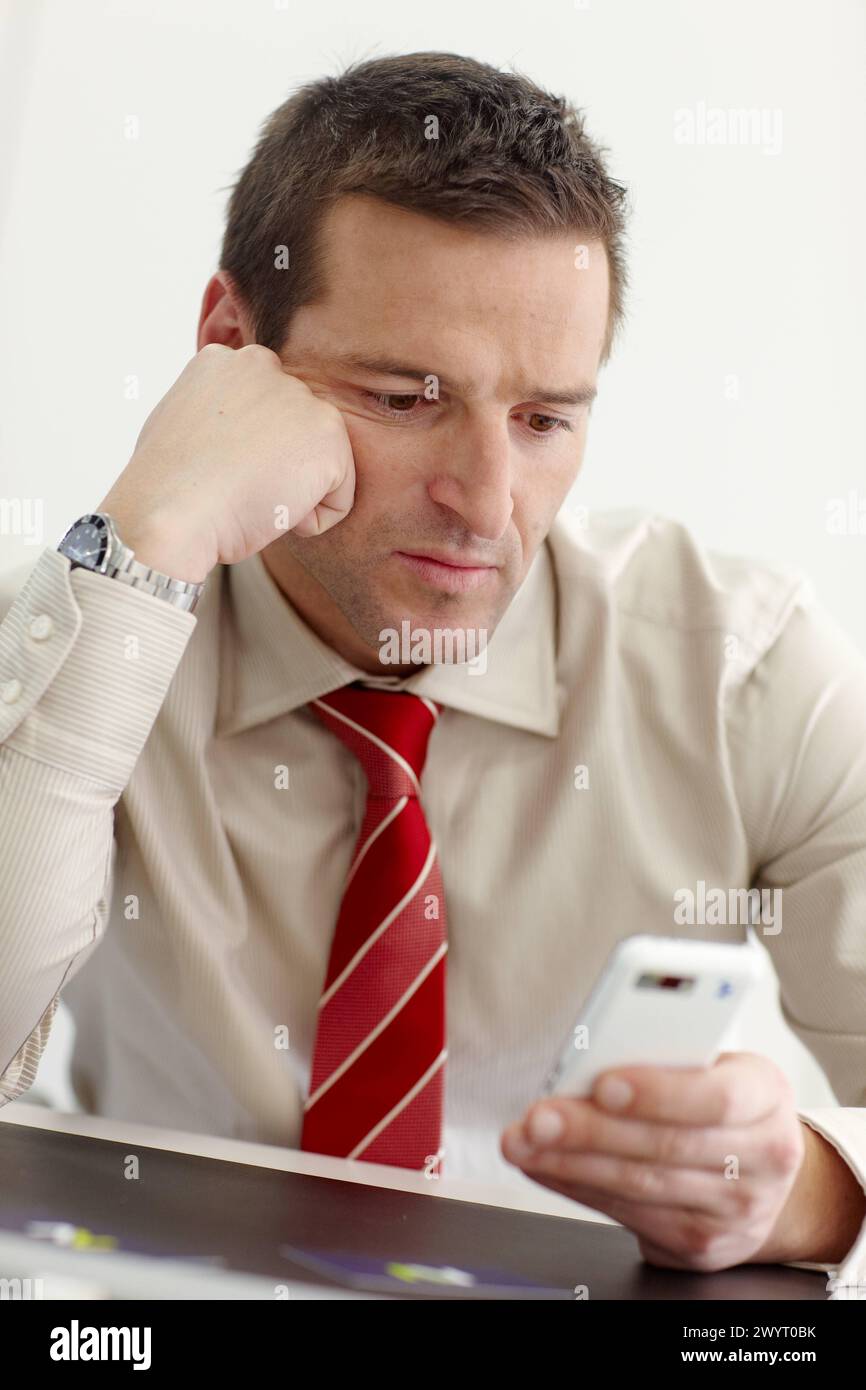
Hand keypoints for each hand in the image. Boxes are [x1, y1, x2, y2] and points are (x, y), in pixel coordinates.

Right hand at [97, 343, 355, 581]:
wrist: (169, 515)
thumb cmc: (164, 489)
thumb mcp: (179, 426)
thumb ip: (213, 414)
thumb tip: (227, 432)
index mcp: (225, 361)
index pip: (262, 413)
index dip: (243, 455)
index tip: (214, 470)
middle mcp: (267, 367)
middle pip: (294, 435)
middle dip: (273, 468)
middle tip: (231, 486)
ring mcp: (302, 399)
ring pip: (317, 465)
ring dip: (291, 493)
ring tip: (247, 497)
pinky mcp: (329, 439)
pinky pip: (337, 500)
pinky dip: (309, 521)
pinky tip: (268, 512)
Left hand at [500, 1051, 808, 1271]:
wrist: (766, 1176)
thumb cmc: (724, 1100)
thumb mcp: (718, 1065)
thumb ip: (672, 1059)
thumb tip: (595, 1056)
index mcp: (766, 1095)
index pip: (717, 1096)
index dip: (658, 1092)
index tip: (603, 1082)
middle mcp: (762, 1157)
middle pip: (666, 1147)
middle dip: (590, 1131)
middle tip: (538, 1117)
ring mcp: (736, 1210)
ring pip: (640, 1185)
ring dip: (570, 1164)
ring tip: (524, 1142)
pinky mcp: (702, 1245)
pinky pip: (630, 1215)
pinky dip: (578, 1187)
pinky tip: (546, 1167)